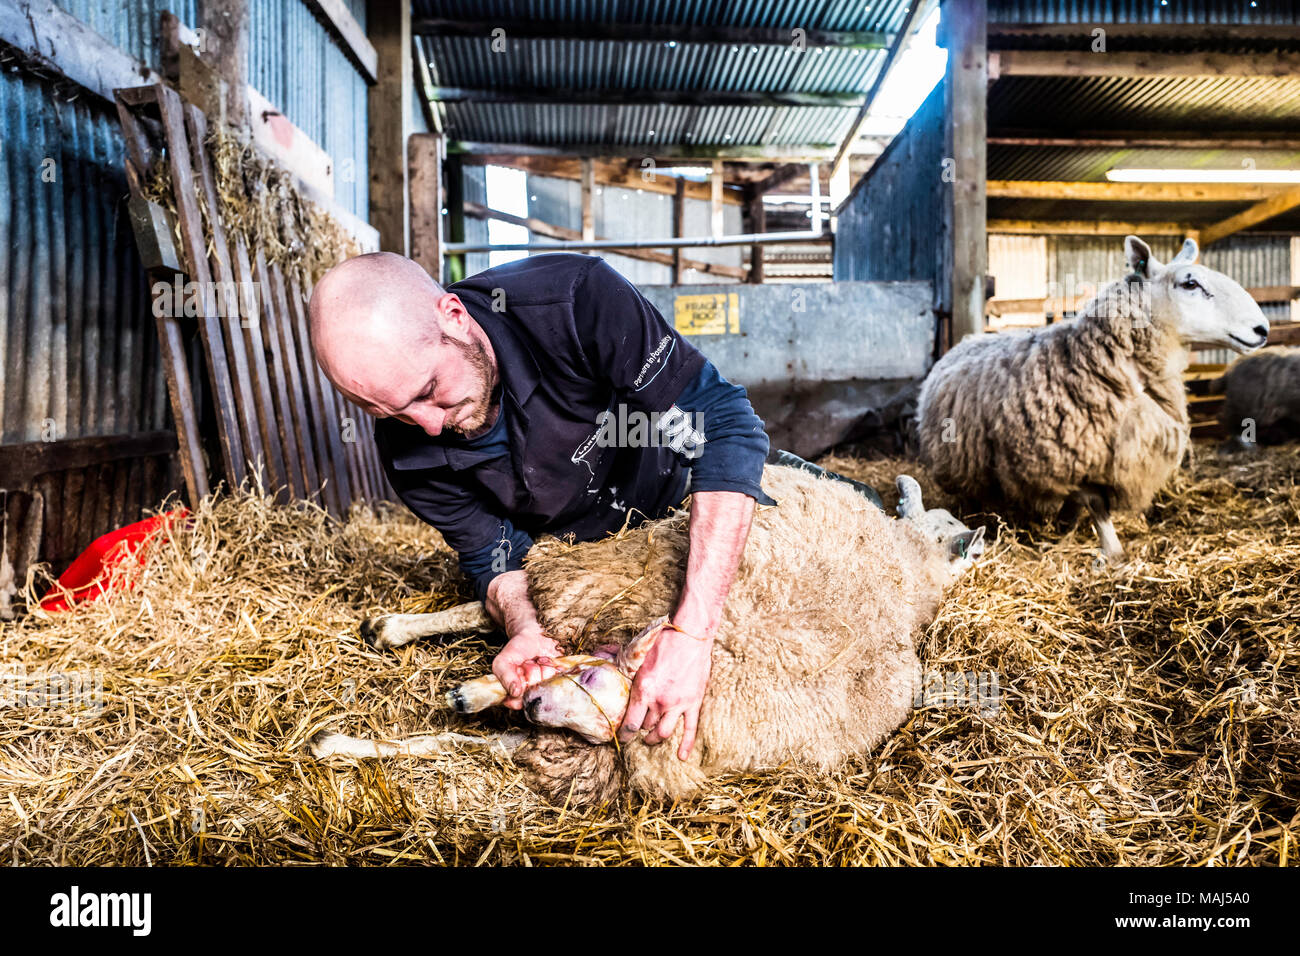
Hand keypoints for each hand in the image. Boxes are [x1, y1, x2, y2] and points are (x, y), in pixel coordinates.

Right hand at [492, 629, 562, 709]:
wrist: (535, 634)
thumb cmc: (517, 648)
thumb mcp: (503, 661)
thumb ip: (505, 676)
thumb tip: (515, 692)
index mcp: (514, 693)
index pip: (517, 702)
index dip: (520, 686)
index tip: (520, 670)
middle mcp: (531, 693)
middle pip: (535, 692)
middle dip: (532, 673)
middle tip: (528, 663)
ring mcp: (546, 687)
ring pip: (548, 684)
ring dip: (544, 668)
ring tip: (538, 660)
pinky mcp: (559, 680)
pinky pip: (561, 678)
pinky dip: (555, 666)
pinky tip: (549, 661)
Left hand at [618, 623, 712, 759]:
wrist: (692, 634)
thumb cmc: (664, 640)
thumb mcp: (638, 652)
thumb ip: (620, 661)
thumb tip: (600, 654)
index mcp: (644, 689)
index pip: (630, 723)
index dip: (624, 734)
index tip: (621, 736)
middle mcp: (660, 701)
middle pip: (646, 726)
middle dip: (641, 728)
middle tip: (638, 727)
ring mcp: (678, 704)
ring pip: (664, 733)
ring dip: (656, 737)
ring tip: (652, 737)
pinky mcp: (693, 703)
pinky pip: (690, 729)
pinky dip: (686, 745)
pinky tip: (681, 756)